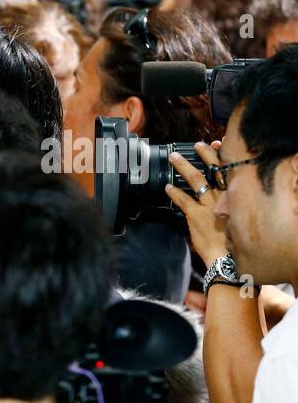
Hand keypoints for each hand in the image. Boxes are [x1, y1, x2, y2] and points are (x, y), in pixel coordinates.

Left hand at [164, 142, 227, 264]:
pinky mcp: (196, 215)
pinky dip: (174, 192)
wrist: (228, 257)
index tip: (216, 144)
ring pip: (197, 179)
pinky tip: (167, 187)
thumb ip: (225, 205)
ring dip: (183, 167)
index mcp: (234, 196)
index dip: (222, 156)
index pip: (228, 170)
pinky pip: (183, 199)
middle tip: (196, 145)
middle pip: (214, 169)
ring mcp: (210, 204)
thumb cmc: (231, 240)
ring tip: (174, 158)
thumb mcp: (235, 218)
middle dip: (204, 154)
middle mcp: (224, 196)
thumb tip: (216, 199)